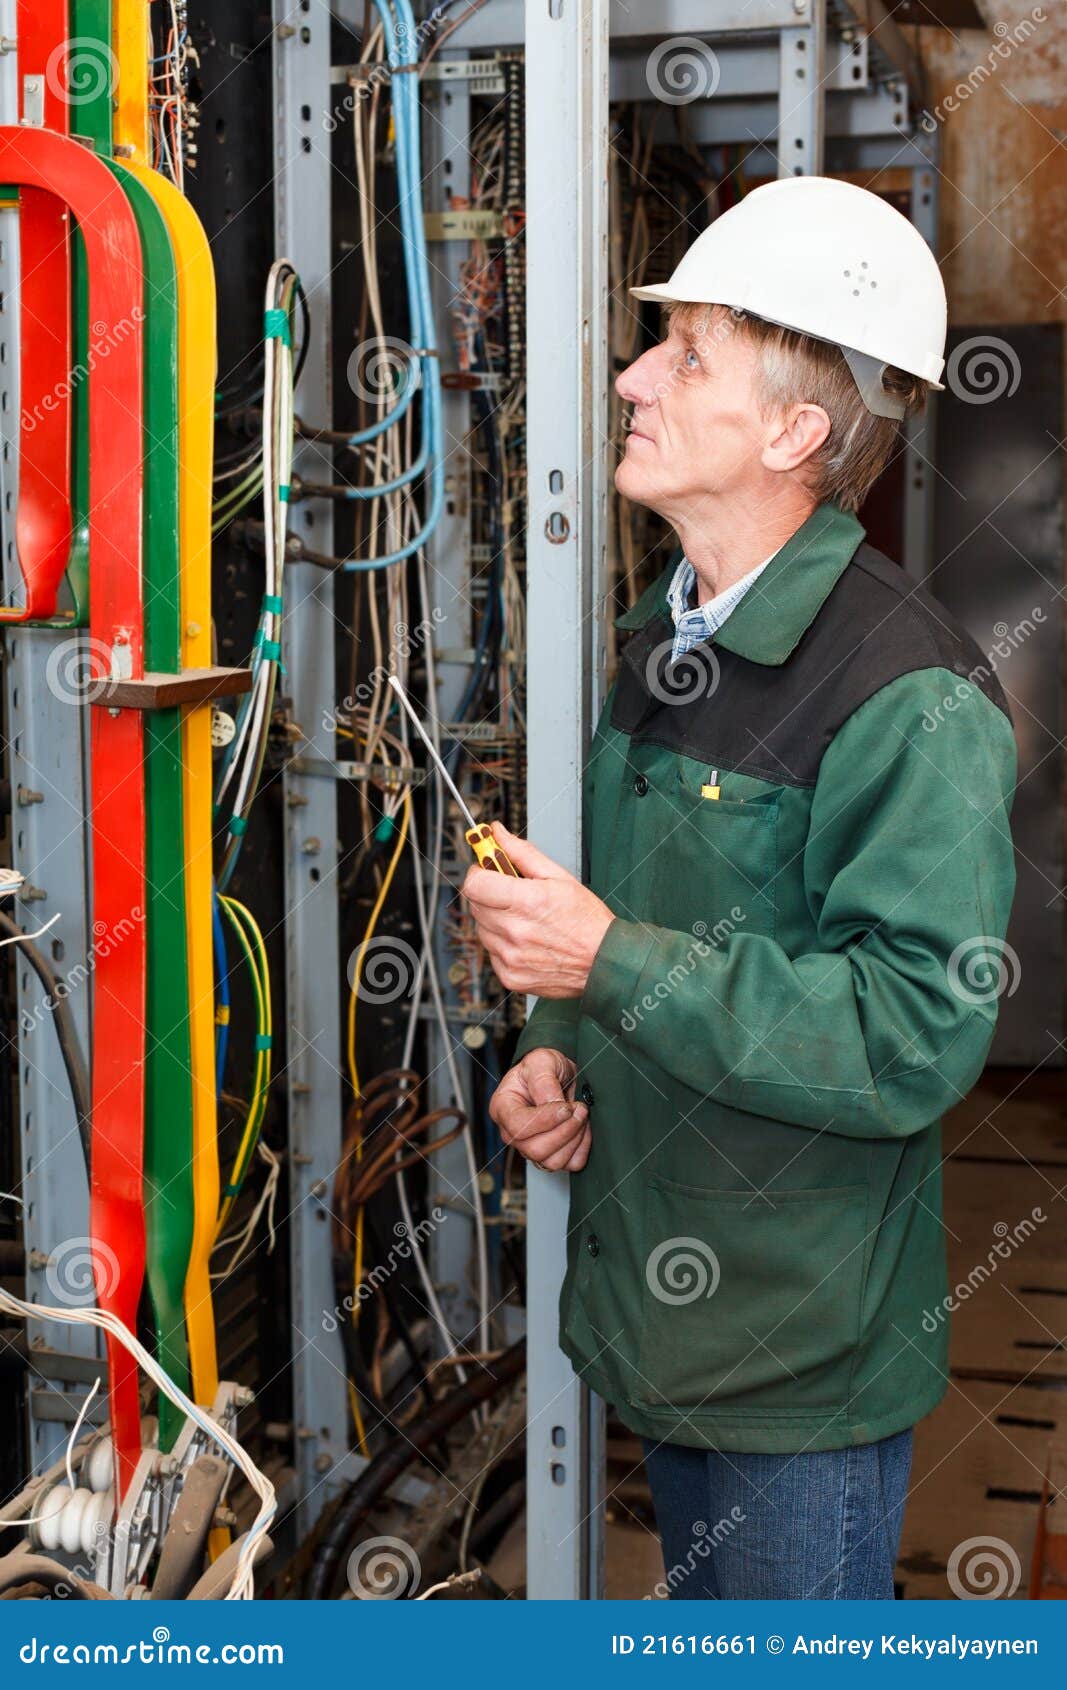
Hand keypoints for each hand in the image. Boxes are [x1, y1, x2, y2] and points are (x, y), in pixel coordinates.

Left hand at [462, 822, 613, 997]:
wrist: (604, 962)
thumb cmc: (587, 920)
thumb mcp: (559, 877)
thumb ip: (523, 853)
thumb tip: (497, 834)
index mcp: (527, 902)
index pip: (475, 884)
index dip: (478, 872)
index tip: (486, 869)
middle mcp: (515, 932)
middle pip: (475, 904)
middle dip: (489, 894)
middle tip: (511, 893)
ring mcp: (511, 957)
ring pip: (482, 929)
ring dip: (495, 920)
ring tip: (524, 920)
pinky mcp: (510, 975)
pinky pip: (492, 952)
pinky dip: (503, 944)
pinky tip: (525, 940)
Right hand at [489, 1047, 590, 1171]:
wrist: (558, 1073)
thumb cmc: (543, 1066)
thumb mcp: (541, 1061)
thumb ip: (544, 1081)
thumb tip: (554, 1105)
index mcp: (503, 1108)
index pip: (518, 1127)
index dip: (545, 1120)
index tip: (566, 1106)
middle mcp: (513, 1133)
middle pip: (536, 1150)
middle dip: (565, 1130)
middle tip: (580, 1108)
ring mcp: (530, 1147)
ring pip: (552, 1161)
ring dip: (575, 1138)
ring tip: (581, 1115)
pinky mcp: (551, 1155)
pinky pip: (569, 1164)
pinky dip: (582, 1148)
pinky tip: (582, 1129)